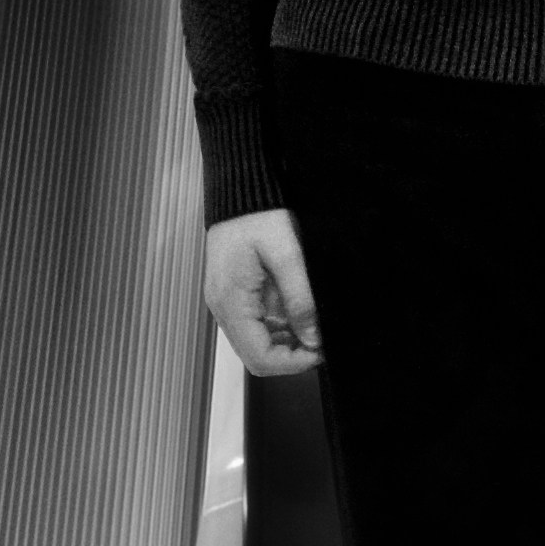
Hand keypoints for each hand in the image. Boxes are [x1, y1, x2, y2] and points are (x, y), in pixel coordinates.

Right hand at [204, 208, 322, 378]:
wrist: (240, 182)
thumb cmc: (259, 211)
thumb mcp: (287, 252)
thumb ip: (300, 298)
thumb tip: (314, 339)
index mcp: (230, 301)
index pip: (259, 357)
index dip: (292, 363)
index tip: (321, 352)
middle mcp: (222, 306)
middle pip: (255, 355)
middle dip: (291, 356)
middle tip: (322, 342)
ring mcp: (226, 299)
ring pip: (256, 341)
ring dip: (286, 343)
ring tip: (316, 328)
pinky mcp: (233, 291)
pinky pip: (256, 322)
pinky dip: (279, 327)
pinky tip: (300, 313)